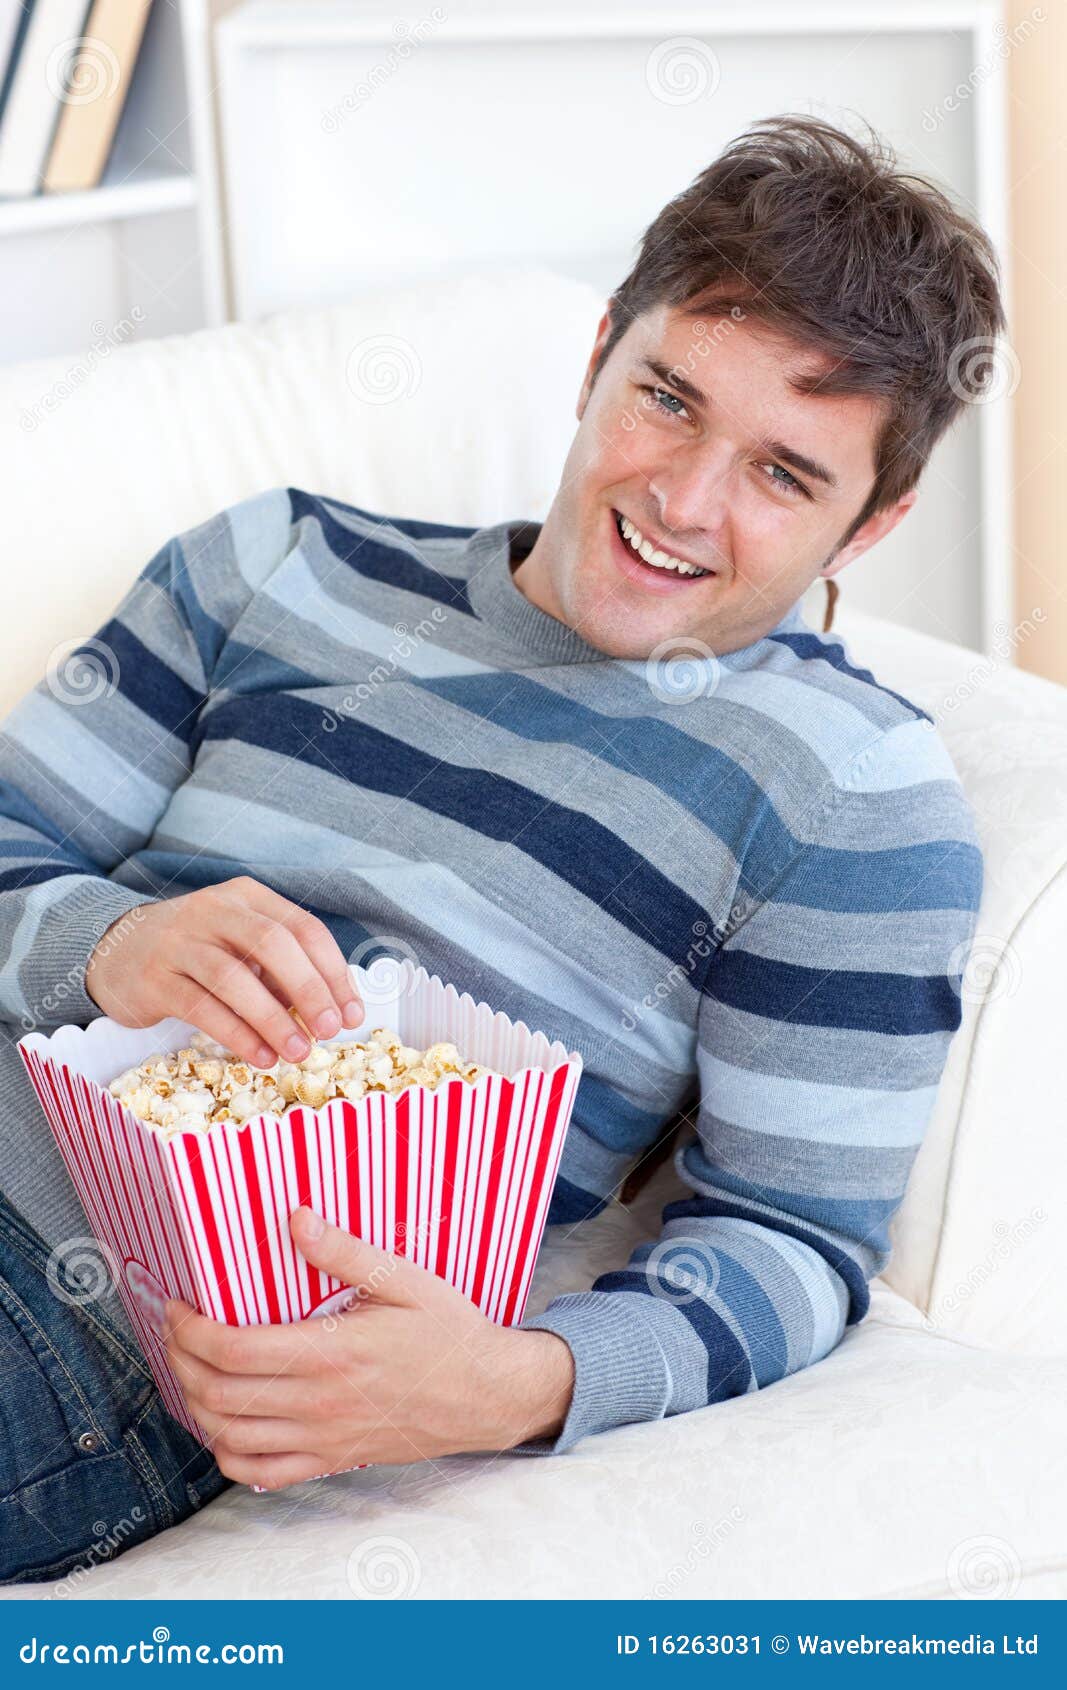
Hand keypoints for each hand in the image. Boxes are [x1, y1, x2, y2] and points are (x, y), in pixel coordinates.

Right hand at [85, 876, 363, 1065]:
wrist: (116, 950)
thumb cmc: (196, 952)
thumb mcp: (240, 945)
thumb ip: (280, 970)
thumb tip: (331, 1011)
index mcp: (247, 897)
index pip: (303, 928)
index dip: (333, 972)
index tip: (351, 1013)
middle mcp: (214, 910)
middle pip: (273, 943)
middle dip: (309, 990)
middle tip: (330, 1030)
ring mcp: (179, 942)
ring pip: (234, 977)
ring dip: (273, 1019)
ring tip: (298, 1052)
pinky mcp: (153, 978)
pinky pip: (201, 1007)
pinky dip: (237, 1035)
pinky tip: (261, 1056)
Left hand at [162, 1208, 575, 1488]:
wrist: (487, 1395)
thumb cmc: (448, 1332)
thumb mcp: (404, 1280)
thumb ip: (345, 1252)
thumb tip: (297, 1220)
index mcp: (332, 1354)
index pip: (234, 1350)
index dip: (191, 1330)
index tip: (179, 1305)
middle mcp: (320, 1404)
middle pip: (218, 1395)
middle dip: (181, 1360)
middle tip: (176, 1330)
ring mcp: (323, 1439)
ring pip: (229, 1437)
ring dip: (194, 1404)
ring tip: (191, 1368)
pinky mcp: (331, 1461)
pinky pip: (259, 1473)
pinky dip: (226, 1452)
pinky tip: (224, 1422)